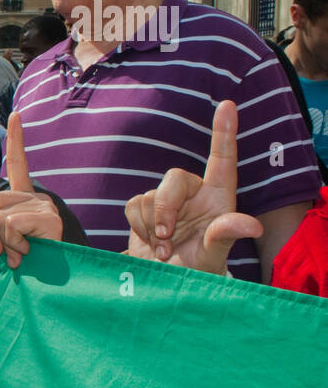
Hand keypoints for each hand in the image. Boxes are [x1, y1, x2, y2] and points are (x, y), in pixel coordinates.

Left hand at [0, 112, 62, 268]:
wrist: (43, 283)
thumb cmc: (19, 259)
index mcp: (23, 199)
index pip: (18, 163)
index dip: (16, 139)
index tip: (16, 114)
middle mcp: (37, 198)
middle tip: (8, 248)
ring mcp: (45, 206)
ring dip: (1, 238)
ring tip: (20, 252)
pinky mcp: (49, 218)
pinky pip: (11, 224)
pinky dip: (11, 242)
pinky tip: (28, 251)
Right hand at [124, 100, 262, 274]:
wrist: (167, 283)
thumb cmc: (199, 267)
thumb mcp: (214, 256)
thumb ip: (226, 235)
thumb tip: (252, 224)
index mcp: (218, 196)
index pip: (223, 159)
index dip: (224, 131)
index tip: (228, 105)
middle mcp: (194, 192)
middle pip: (173, 179)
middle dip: (165, 208)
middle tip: (166, 237)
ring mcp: (168, 199)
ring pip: (149, 197)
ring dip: (152, 227)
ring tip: (164, 250)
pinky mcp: (144, 208)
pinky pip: (134, 206)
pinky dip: (139, 227)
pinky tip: (151, 243)